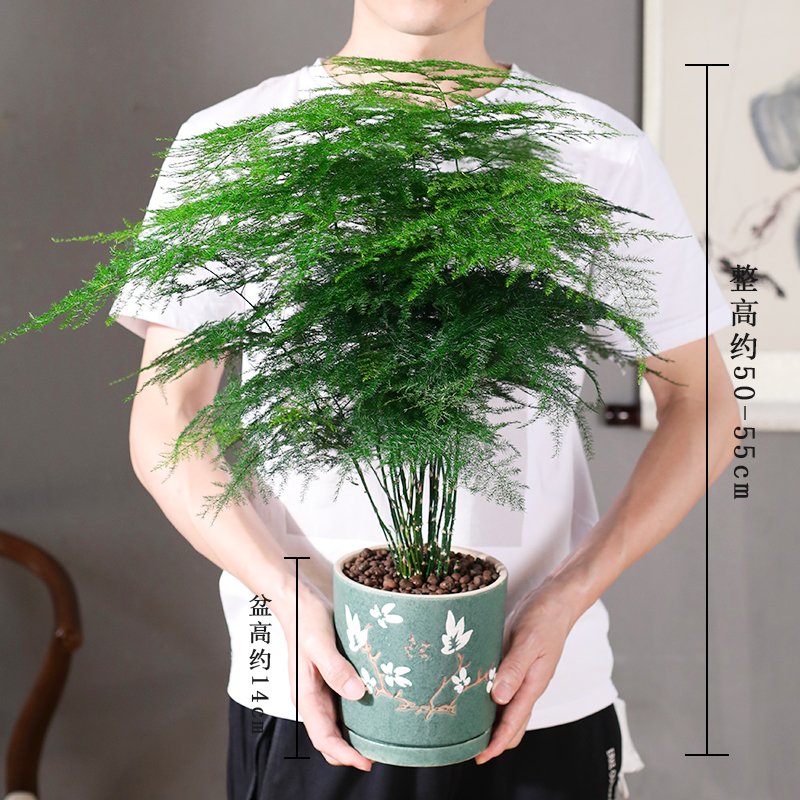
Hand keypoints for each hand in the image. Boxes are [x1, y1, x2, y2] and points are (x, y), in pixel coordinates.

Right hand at [278, 583, 373, 770]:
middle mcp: (313, 697)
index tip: (367, 762)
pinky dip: (359, 713)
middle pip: (331, 737)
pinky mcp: (332, 677)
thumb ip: (336, 669)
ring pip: (339, 723)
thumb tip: (358, 695)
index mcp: (305, 695)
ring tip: (385, 737)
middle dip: (353, 751)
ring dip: (357, 734)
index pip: (323, 737)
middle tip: (383, 753)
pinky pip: (345, 703)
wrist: (299, 598)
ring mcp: (322, 688)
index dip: (344, 754)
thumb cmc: (306, 618)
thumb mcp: (320, 642)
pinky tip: (379, 708)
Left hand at [474, 587, 574, 764]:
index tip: (480, 757)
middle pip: (512, 722)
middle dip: (492, 739)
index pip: (514, 722)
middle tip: (467, 747)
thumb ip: (515, 669)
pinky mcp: (514, 663)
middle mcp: (527, 684)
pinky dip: (489, 697)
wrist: (556, 600)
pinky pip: (502, 687)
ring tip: (466, 727)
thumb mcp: (529, 641)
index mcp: (534, 684)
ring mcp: (521, 675)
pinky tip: (473, 693)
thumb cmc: (545, 619)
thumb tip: (499, 698)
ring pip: (506, 707)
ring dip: (490, 719)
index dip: (497, 742)